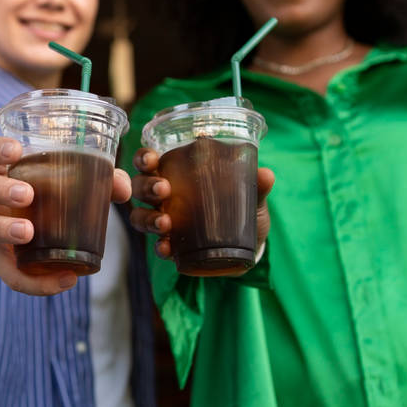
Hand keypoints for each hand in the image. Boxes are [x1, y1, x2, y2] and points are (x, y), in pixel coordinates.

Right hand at [0, 136, 130, 295]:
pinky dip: (35, 281)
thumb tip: (120, 187)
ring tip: (28, 232)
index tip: (15, 150)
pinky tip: (64, 280)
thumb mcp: (69, 181)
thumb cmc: (46, 194)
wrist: (23, 224)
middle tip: (26, 194)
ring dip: (3, 229)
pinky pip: (10, 273)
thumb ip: (98, 179)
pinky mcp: (0, 257)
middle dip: (1, 190)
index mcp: (3, 168)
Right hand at [130, 147, 274, 260]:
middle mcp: (164, 197)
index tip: (151, 159)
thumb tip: (266, 174)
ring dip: (148, 218)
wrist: (249, 246)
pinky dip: (161, 247)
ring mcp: (164, 222)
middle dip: (146, 187)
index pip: (150, 161)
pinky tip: (167, 248)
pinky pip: (158, 246)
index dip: (144, 158)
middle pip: (140, 187)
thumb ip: (255, 186)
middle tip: (163, 190)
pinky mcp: (172, 246)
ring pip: (140, 217)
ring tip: (165, 223)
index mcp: (177, 174)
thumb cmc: (242, 209)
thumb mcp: (250, 196)